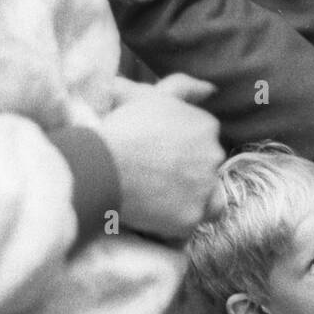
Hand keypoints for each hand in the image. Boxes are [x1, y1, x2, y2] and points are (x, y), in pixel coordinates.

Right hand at [98, 75, 224, 240]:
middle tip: (154, 179)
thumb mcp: (151, 95)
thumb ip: (185, 86)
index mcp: (206, 126)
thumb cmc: (121, 126)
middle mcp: (213, 156)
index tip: (158, 157)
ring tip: (160, 203)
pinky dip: (172, 226)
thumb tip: (211, 89)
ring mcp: (204, 188)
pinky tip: (150, 219)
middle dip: (188, 176)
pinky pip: (187, 227)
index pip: (205, 142)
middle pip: (207, 171)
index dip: (182, 152)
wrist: (100, 163)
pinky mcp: (190, 218)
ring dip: (190, 202)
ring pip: (207, 201)